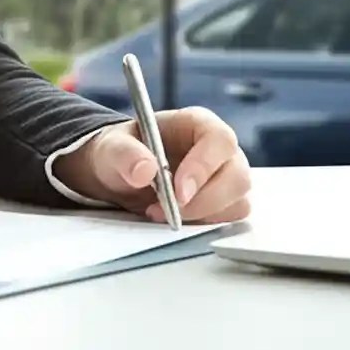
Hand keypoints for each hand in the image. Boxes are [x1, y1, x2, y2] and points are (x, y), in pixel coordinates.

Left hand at [52, 107, 250, 223]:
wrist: (120, 174)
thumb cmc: (122, 153)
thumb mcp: (112, 148)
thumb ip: (124, 154)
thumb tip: (145, 171)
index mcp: (198, 124)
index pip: (219, 140)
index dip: (204, 167)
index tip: (179, 193)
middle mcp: (219, 150)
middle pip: (237, 177)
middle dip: (204, 201)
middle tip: (167, 211)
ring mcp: (225, 177)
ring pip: (236, 202)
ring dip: (201, 216)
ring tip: (159, 213)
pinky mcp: (223, 203)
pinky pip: (228, 219)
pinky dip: (203, 225)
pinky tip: (174, 219)